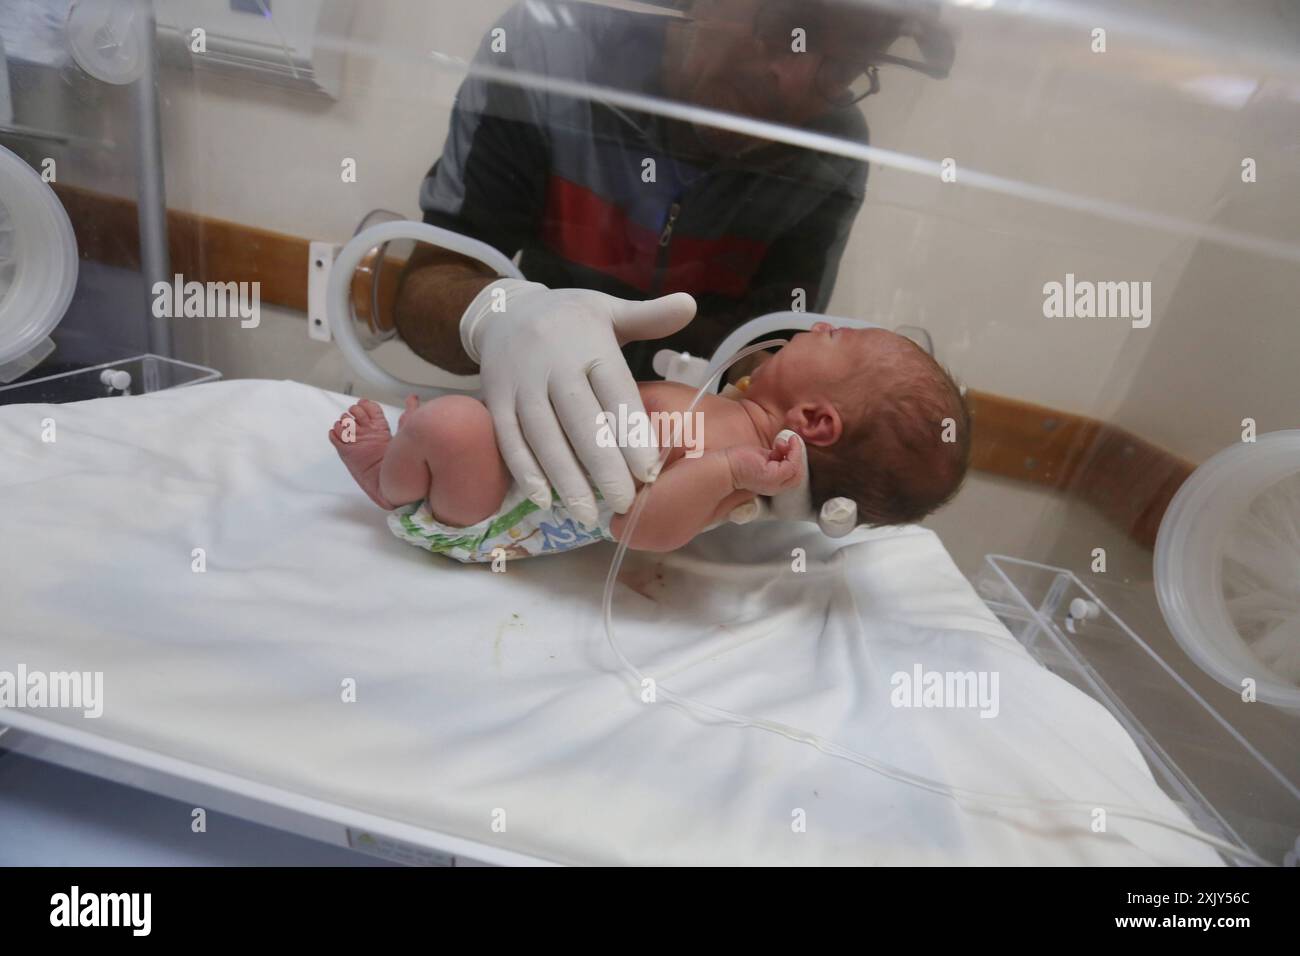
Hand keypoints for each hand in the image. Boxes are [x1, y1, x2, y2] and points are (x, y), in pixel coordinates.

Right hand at [462, 280, 695, 523]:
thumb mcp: (608, 309)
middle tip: (624, 502)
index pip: (615, 393)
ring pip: (543, 436)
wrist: (504, 309)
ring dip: (565, 478)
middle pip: (580, 421)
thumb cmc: (570, 318)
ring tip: (587, 515)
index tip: (649, 471)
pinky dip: (524, 471)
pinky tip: (544, 499)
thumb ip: (649, 317)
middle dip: (603, 466)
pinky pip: (509, 438)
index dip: (632, 433)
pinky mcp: (496, 399)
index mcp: (589, 345)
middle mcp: (554, 365)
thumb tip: (691, 304)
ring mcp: (521, 383)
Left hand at [726, 435, 803, 496]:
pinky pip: (792, 466)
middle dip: (797, 456)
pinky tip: (786, 442)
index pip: (793, 476)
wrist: (726, 467)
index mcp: (773, 483)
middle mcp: (775, 486)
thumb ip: (775, 456)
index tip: (787, 445)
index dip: (794, 459)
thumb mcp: (763, 457)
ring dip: (796, 452)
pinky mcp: (772, 477)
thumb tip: (784, 446)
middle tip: (789, 442)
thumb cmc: (739, 461)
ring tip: (788, 441)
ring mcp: (775, 483)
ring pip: (797, 470)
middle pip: (798, 475)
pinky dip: (794, 452)